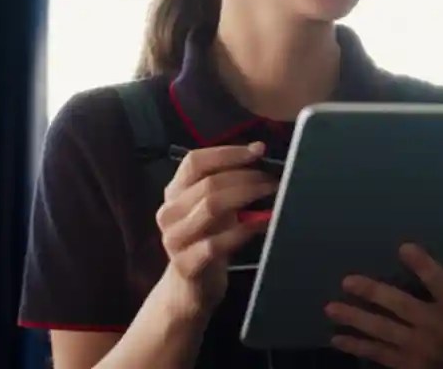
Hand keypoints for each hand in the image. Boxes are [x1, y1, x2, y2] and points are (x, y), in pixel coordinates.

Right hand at [156, 142, 277, 316]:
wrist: (188, 291)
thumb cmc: (206, 242)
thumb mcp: (210, 210)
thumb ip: (225, 185)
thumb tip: (258, 156)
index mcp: (173, 193)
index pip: (195, 162)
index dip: (227, 153)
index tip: (258, 150)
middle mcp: (169, 213)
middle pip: (209, 183)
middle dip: (246, 177)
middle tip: (273, 180)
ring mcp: (174, 239)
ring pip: (212, 207)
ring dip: (247, 196)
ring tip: (272, 195)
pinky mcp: (187, 264)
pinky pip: (218, 242)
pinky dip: (245, 229)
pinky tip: (264, 223)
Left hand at [325, 244, 442, 368]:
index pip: (440, 283)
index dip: (423, 266)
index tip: (403, 247)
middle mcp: (438, 328)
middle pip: (402, 307)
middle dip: (374, 293)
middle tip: (347, 281)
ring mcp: (420, 349)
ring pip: (383, 331)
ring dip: (355, 319)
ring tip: (330, 308)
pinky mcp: (406, 365)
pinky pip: (377, 354)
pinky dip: (356, 346)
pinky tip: (336, 337)